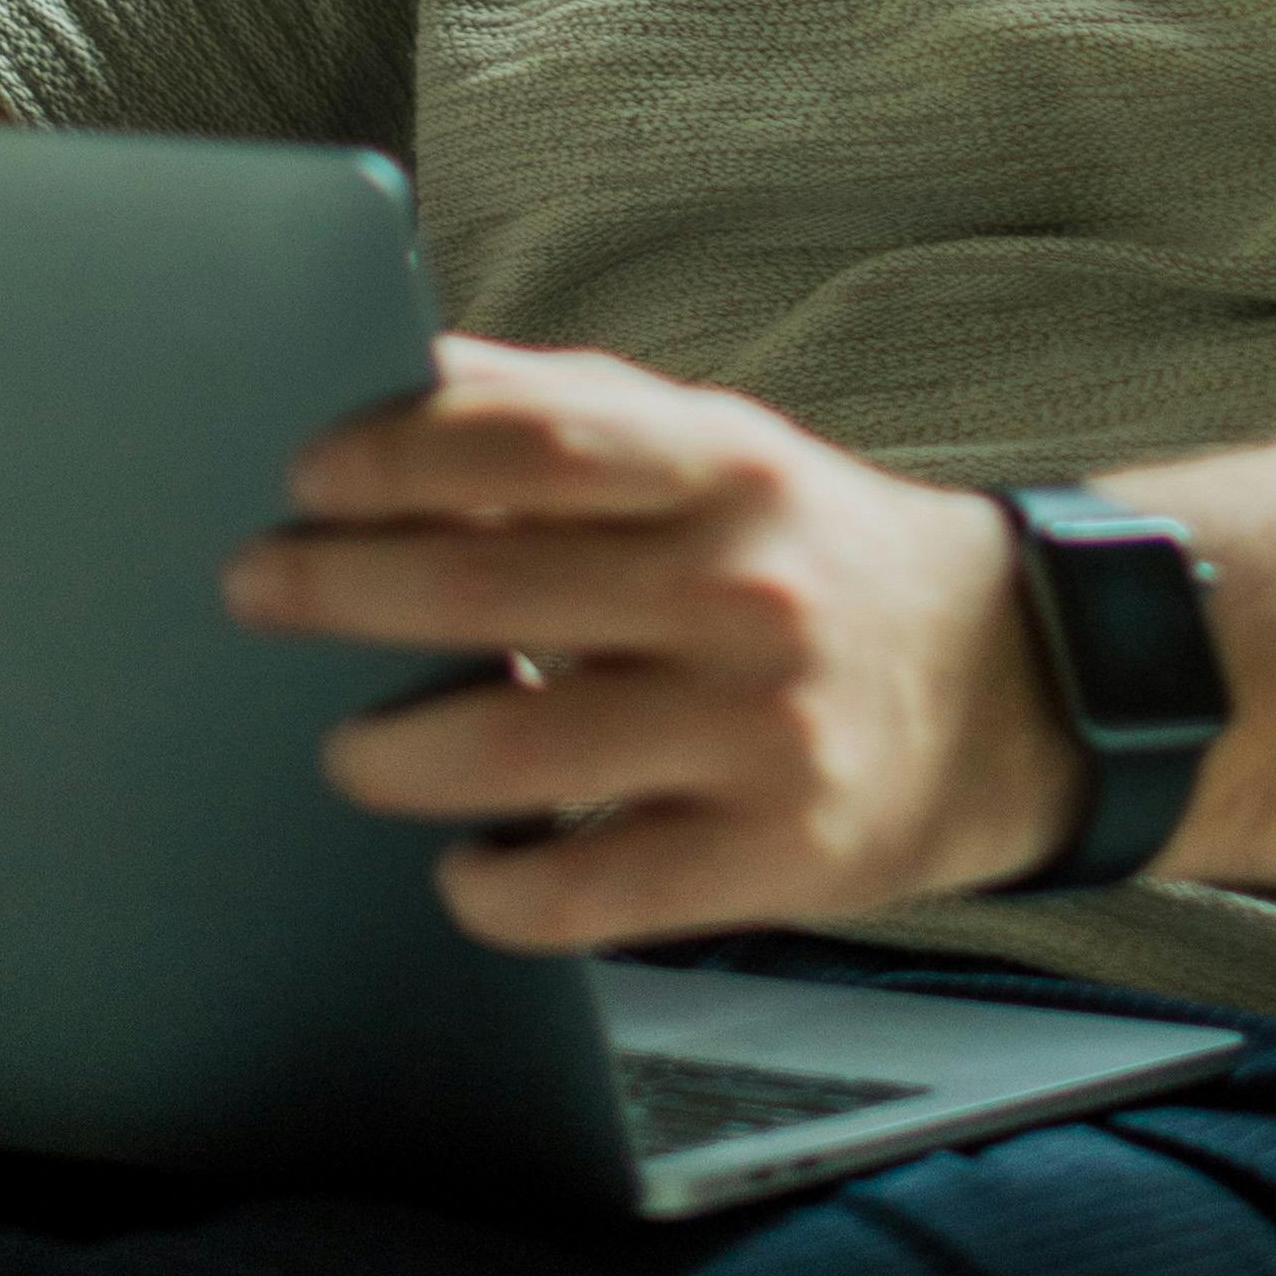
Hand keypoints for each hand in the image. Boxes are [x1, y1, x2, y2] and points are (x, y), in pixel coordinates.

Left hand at [222, 341, 1081, 946]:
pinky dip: (496, 890)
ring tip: (349, 748)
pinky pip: (589, 892)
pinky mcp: (773, 857)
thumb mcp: (721, 449)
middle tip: (260, 590)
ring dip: (394, 751)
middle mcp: (743, 590)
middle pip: (488, 593)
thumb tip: (403, 382)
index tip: (307, 473)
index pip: (524, 441)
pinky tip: (464, 870)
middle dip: (340, 591)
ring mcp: (758, 731)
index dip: (391, 453)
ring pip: (518, 752)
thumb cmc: (815, 558)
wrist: (1016, 686)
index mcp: (724, 467)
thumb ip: (571, 415)